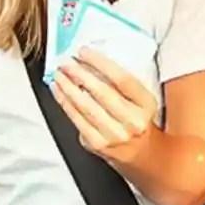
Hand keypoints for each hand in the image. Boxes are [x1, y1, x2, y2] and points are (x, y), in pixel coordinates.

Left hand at [52, 47, 159, 165]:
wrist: (139, 152)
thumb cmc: (136, 120)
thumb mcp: (141, 101)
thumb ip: (123, 84)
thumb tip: (92, 62)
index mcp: (146, 105)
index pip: (123, 80)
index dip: (102, 64)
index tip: (85, 53)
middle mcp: (132, 121)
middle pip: (102, 93)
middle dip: (80, 74)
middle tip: (66, 62)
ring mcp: (114, 134)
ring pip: (86, 106)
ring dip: (68, 87)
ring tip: (58, 74)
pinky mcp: (97, 143)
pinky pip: (76, 119)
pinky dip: (65, 102)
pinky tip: (59, 91)